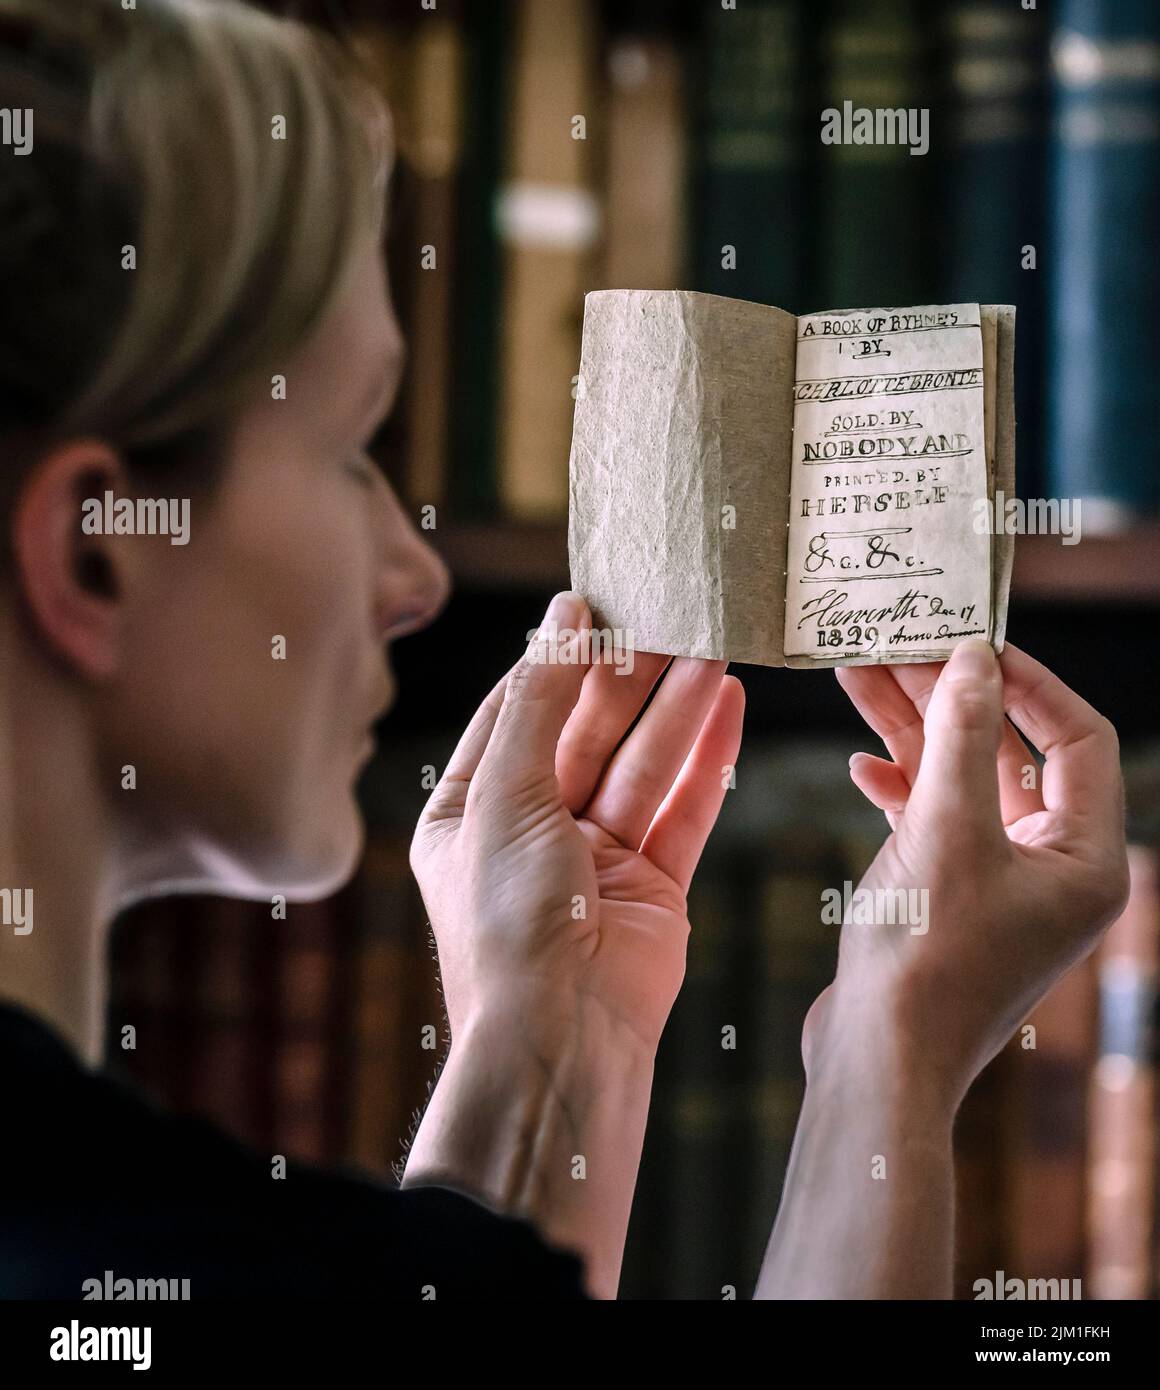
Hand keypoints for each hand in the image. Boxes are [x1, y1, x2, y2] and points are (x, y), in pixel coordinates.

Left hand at [409, 591, 744, 1059]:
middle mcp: (530, 828)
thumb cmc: (508, 922)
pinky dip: (706, 759)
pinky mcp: (652, 883)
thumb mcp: (505, 794)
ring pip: (640, 763)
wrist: (562, 1038)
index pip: (514, 709)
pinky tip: (728, 704)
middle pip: (585, 731)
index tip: (592, 600)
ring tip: (712, 644)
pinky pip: (681, 806)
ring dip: (675, 707)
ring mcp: (594, 856)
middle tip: (669, 614)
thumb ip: (540, 701)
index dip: (553, 655)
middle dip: (626, 675)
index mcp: (470, 810)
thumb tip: (562, 615)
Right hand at [807, 639, 1129, 1105]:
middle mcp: (1051, 867)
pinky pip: (932, 820)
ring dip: (912, 730)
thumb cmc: (925, 960)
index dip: (1028, 681)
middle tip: (896, 645)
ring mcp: (998, 883)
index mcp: (1084, 857)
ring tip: (857, 675)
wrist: (877, 1061)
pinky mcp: (950, 896)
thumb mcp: (946, 832)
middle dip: (951, 696)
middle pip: (1008, 751)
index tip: (969, 639)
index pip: (1077, 738)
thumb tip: (973, 657)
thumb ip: (960, 736)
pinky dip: (898, 788)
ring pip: (960, 780)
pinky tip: (858, 767)